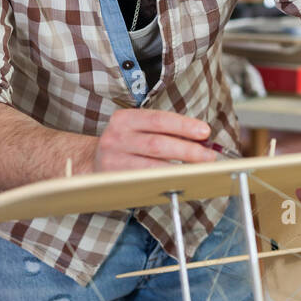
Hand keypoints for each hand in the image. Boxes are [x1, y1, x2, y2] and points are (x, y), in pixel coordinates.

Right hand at [88, 109, 216, 171]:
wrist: (91, 162)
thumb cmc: (126, 144)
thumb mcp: (139, 129)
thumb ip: (166, 131)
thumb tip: (202, 139)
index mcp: (125, 119)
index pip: (158, 119)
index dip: (183, 125)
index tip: (205, 131)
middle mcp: (116, 137)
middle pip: (157, 144)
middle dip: (188, 150)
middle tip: (209, 156)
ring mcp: (114, 161)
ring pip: (152, 166)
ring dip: (181, 169)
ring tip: (200, 169)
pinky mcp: (116, 181)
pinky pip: (146, 181)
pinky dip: (166, 181)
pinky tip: (181, 180)